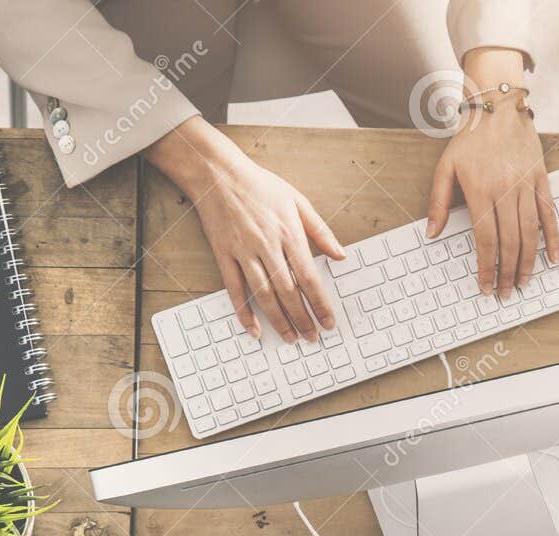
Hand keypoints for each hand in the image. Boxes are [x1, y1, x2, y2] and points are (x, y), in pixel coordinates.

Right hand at [147, 117, 343, 342]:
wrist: (217, 173)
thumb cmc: (260, 185)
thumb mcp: (297, 201)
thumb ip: (320, 231)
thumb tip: (341, 255)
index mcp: (289, 233)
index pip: (309, 278)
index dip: (320, 304)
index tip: (328, 322)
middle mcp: (267, 245)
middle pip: (288, 292)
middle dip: (302, 318)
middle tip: (312, 337)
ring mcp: (243, 252)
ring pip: (263, 295)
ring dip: (278, 320)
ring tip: (290, 338)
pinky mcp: (224, 255)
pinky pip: (234, 289)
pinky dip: (243, 312)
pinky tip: (253, 329)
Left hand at [427, 48, 558, 297]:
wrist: (498, 107)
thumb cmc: (470, 138)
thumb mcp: (445, 168)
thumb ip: (437, 203)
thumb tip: (431, 234)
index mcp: (480, 192)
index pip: (486, 240)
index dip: (486, 268)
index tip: (485, 286)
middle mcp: (506, 192)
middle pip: (509, 243)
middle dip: (506, 273)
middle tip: (504, 293)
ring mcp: (526, 186)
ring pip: (529, 234)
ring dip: (527, 263)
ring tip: (523, 283)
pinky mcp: (541, 180)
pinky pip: (549, 215)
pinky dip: (552, 239)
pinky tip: (552, 259)